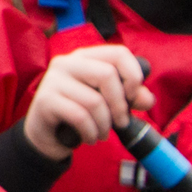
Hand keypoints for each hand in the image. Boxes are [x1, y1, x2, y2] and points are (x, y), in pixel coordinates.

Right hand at [24, 45, 154, 159]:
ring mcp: (53, 80)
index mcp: (86, 57)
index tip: (133, 98)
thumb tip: (147, 99)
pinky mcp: (45, 100)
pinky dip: (91, 132)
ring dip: (105, 124)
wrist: (48, 136)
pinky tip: (90, 138)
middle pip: (107, 74)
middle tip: (121, 122)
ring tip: (102, 134)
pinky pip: (80, 116)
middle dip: (120, 105)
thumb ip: (131, 98)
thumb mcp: (110, 103)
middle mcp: (67, 63)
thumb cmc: (82, 114)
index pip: (119, 53)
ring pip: (94, 100)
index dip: (133, 75)